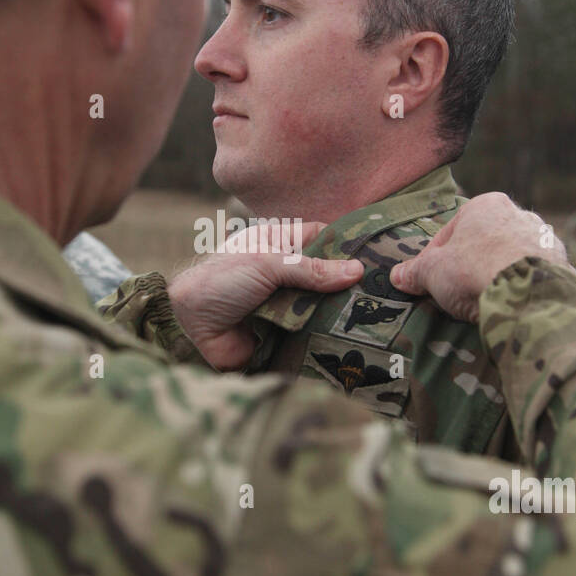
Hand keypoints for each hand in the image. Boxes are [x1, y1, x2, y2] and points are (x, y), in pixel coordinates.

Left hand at [168, 222, 363, 368]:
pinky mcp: (284, 334)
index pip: (321, 237)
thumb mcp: (268, 263)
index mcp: (278, 243)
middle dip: (348, 283)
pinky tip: (355, 338)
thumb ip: (311, 268)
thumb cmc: (221, 281)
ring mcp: (285, 303)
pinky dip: (326, 335)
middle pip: (326, 274)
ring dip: (339, 311)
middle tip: (386, 289)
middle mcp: (284, 272)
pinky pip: (312, 333)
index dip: (346, 244)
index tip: (379, 253)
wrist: (189, 326)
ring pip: (323, 305)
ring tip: (379, 315)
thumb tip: (357, 271)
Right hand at [390, 193, 568, 323]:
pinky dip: (521, 286)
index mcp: (485, 205)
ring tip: (485, 300)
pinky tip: (511, 303)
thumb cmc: (474, 270)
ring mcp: (543, 238)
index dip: (435, 258)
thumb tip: (398, 276)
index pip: (451, 231)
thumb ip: (415, 272)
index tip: (428, 280)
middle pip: (484, 243)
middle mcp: (518, 214)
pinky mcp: (561, 263)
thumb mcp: (432, 272)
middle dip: (469, 265)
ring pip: (511, 257)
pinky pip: (533, 274)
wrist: (527, 292)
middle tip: (456, 292)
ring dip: (497, 274)